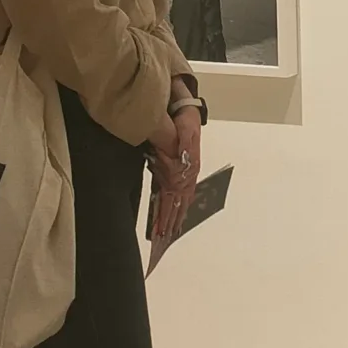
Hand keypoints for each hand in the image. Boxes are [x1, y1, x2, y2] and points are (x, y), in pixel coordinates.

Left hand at [145, 108, 200, 250]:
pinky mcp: (183, 169)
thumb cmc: (183, 120)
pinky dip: (177, 204)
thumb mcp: (182, 132)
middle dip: (171, 220)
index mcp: (185, 170)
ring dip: (174, 214)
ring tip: (169, 230)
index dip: (167, 215)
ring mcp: (186, 172)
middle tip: (163, 238)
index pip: (174, 199)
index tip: (161, 231)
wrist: (187, 109)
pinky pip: (180, 191)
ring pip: (179, 199)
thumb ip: (178, 148)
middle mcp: (187, 175)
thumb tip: (175, 169)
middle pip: (178, 203)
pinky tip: (175, 209)